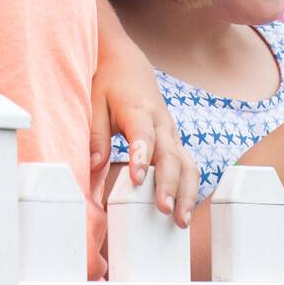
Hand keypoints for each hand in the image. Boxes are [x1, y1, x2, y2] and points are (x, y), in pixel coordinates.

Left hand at [90, 37, 198, 226]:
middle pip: (170, 154)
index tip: (137, 179)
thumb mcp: (95, 103)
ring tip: (180, 220)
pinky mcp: (174, 141)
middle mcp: (160, 122)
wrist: (127, 64)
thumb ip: (96, 135)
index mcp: (138, 110)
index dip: (141, 156)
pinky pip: (187, 165)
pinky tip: (184, 210)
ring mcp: (171, 132)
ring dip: (186, 192)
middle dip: (169, 184)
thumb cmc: (108, 84)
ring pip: (187, 163)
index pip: (142, 135)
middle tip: (163, 210)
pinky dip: (189, 188)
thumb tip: (94, 164)